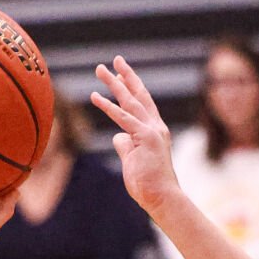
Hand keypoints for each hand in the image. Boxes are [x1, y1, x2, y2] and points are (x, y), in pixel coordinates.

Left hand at [92, 57, 180, 217]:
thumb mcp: (133, 161)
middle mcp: (155, 127)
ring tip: (100, 70)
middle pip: (138, 95)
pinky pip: (123, 119)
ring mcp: (151, 131)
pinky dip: (109, 107)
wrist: (162, 198)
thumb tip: (117, 137)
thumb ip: (125, 146)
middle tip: (113, 60)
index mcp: (154, 131)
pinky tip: (96, 97)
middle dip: (125, 76)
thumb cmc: (148, 185)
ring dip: (114, 84)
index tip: (121, 73)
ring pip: (130, 101)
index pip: (142, 103)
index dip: (131, 86)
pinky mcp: (145, 138)